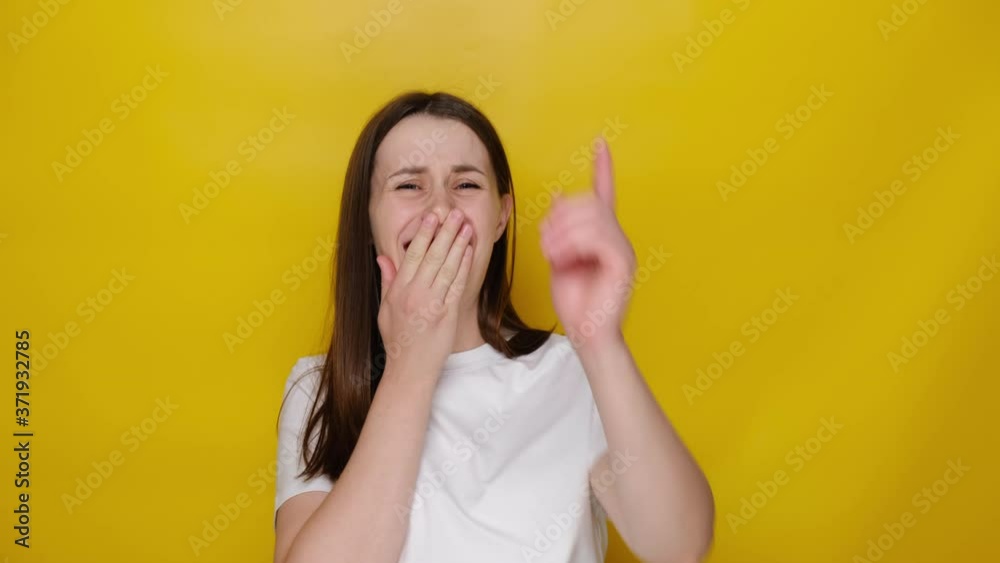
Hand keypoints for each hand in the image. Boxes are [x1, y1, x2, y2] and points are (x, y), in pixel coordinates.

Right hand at [375, 209, 473, 370]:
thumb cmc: (397, 340)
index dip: (423, 234)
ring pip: (447, 267)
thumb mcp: (385, 309)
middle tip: (454, 213)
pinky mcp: (447, 314)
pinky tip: (469, 252)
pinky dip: (464, 266)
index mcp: (399, 291)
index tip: (431, 217)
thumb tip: (383, 257)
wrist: (410, 369)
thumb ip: (387, 281)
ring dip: (458, 244)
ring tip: (466, 226)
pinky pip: (458, 285)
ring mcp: (432, 304)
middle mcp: (415, 294)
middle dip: (444, 232)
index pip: (412, 255)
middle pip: (432, 256)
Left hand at [540, 138, 635, 349]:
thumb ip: (558, 229)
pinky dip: (572, 244)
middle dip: (560, 216)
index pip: (605, 193)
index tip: (600, 143)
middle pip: (588, 202)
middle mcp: (617, 237)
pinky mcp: (622, 262)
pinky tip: (563, 258)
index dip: (603, 167)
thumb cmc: (575, 302)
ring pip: (590, 216)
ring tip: (552, 254)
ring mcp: (622, 249)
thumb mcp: (558, 258)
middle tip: (546, 243)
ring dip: (562, 232)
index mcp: (603, 234)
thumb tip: (556, 197)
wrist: (587, 334)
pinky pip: (597, 236)